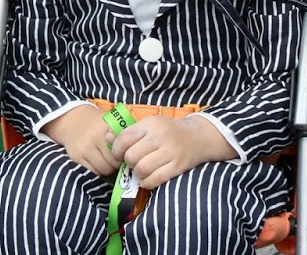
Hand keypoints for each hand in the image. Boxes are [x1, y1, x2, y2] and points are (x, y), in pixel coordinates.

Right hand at [44, 105, 122, 176]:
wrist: (73, 120)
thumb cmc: (97, 123)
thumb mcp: (110, 122)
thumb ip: (122, 134)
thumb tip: (134, 150)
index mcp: (107, 128)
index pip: (122, 150)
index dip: (125, 155)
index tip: (125, 154)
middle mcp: (95, 138)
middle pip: (114, 162)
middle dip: (117, 164)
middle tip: (117, 160)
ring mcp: (84, 148)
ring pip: (104, 170)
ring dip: (108, 169)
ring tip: (107, 162)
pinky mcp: (76, 157)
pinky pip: (92, 172)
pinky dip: (97, 171)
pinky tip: (98, 164)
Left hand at [112, 115, 233, 189]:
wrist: (199, 137)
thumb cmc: (170, 131)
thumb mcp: (150, 125)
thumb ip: (128, 132)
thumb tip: (106, 139)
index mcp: (151, 123)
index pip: (124, 139)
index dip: (116, 150)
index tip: (119, 155)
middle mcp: (160, 136)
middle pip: (131, 157)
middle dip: (128, 163)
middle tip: (134, 162)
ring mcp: (170, 152)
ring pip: (141, 169)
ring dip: (138, 173)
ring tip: (142, 169)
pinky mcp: (177, 166)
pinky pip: (154, 180)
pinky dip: (147, 182)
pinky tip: (148, 178)